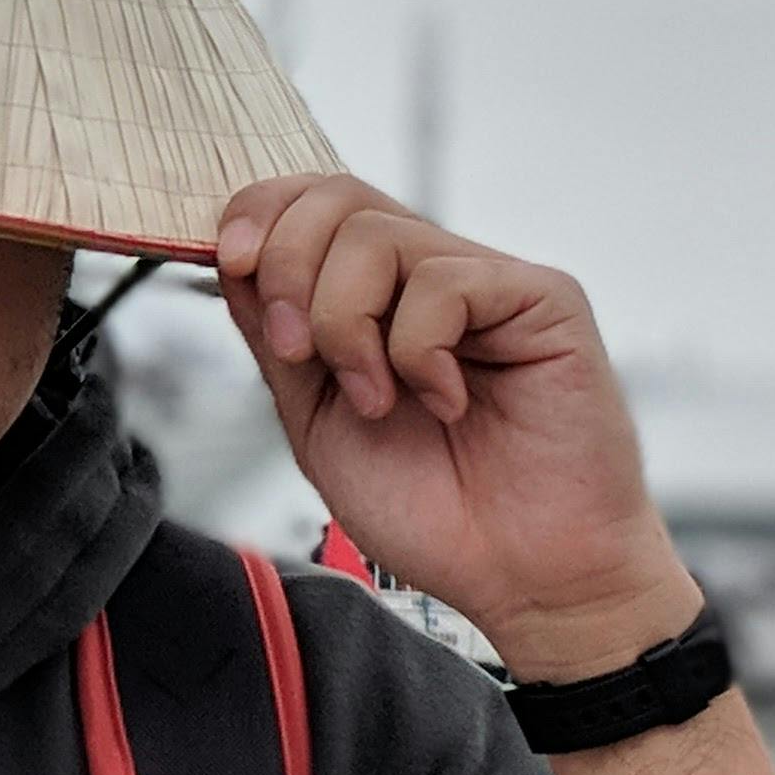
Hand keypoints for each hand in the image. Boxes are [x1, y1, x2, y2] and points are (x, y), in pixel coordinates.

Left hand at [213, 175, 692, 678]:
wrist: (521, 578)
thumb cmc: (433, 510)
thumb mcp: (315, 419)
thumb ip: (276, 336)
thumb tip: (230, 258)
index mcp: (375, 296)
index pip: (309, 201)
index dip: (257, 213)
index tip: (229, 261)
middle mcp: (429, 275)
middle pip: (335, 196)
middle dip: (287, 269)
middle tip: (297, 355)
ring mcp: (487, 281)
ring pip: (376, 235)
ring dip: (345, 326)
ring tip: (378, 401)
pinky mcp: (544, 298)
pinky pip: (443, 281)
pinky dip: (418, 352)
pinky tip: (448, 400)